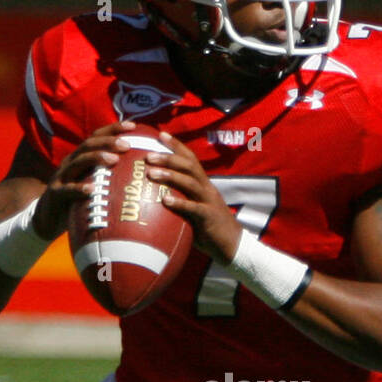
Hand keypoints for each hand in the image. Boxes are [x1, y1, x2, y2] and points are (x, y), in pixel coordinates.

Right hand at [32, 121, 136, 240]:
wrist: (47, 218)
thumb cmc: (76, 201)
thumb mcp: (92, 184)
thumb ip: (109, 176)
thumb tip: (139, 174)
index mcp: (80, 157)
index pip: (96, 137)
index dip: (113, 129)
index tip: (133, 126)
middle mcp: (70, 162)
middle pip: (88, 145)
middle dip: (108, 142)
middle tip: (127, 145)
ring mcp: (61, 177)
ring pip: (78, 162)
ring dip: (96, 158)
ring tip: (114, 159)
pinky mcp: (55, 193)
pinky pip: (67, 190)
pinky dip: (79, 189)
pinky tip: (91, 190)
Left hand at [146, 132, 242, 263]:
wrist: (233, 247)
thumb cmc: (209, 230)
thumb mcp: (194, 211)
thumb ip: (180, 202)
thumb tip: (155, 200)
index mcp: (204, 184)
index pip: (191, 159)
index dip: (177, 146)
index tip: (160, 134)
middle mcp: (207, 188)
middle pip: (189, 166)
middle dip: (168, 158)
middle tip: (148, 156)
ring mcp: (209, 202)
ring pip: (190, 182)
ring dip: (170, 176)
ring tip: (151, 173)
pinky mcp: (209, 217)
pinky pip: (193, 208)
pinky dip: (179, 203)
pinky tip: (164, 201)